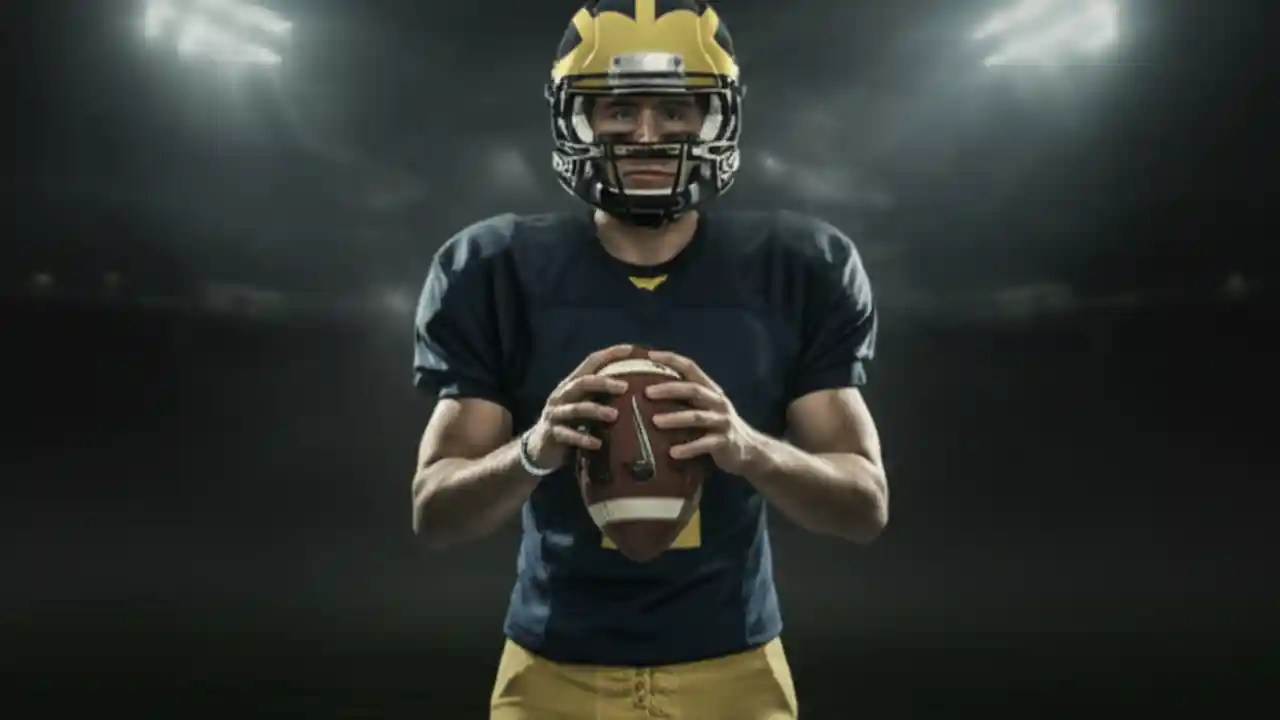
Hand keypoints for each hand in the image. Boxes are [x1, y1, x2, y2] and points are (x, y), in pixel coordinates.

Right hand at [524, 344, 632, 469]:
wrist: (541, 449)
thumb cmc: (571, 425)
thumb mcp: (585, 407)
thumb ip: (602, 397)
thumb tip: (638, 389)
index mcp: (572, 384)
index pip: (591, 362)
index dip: (610, 354)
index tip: (631, 349)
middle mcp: (562, 395)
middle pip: (582, 382)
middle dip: (604, 382)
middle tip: (625, 387)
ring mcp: (555, 414)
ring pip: (576, 409)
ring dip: (596, 411)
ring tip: (615, 415)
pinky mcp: (552, 434)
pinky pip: (568, 435)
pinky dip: (583, 438)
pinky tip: (598, 444)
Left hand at [645, 350, 767, 476]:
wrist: (749, 450)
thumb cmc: (716, 426)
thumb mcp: (705, 407)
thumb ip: (685, 398)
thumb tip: (646, 390)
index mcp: (710, 390)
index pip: (691, 367)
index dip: (672, 359)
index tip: (650, 355)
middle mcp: (718, 402)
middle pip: (693, 389)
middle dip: (669, 389)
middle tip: (647, 392)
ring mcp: (723, 421)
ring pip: (698, 417)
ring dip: (675, 418)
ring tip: (655, 421)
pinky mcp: (725, 442)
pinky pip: (705, 444)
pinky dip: (688, 448)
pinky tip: (673, 453)